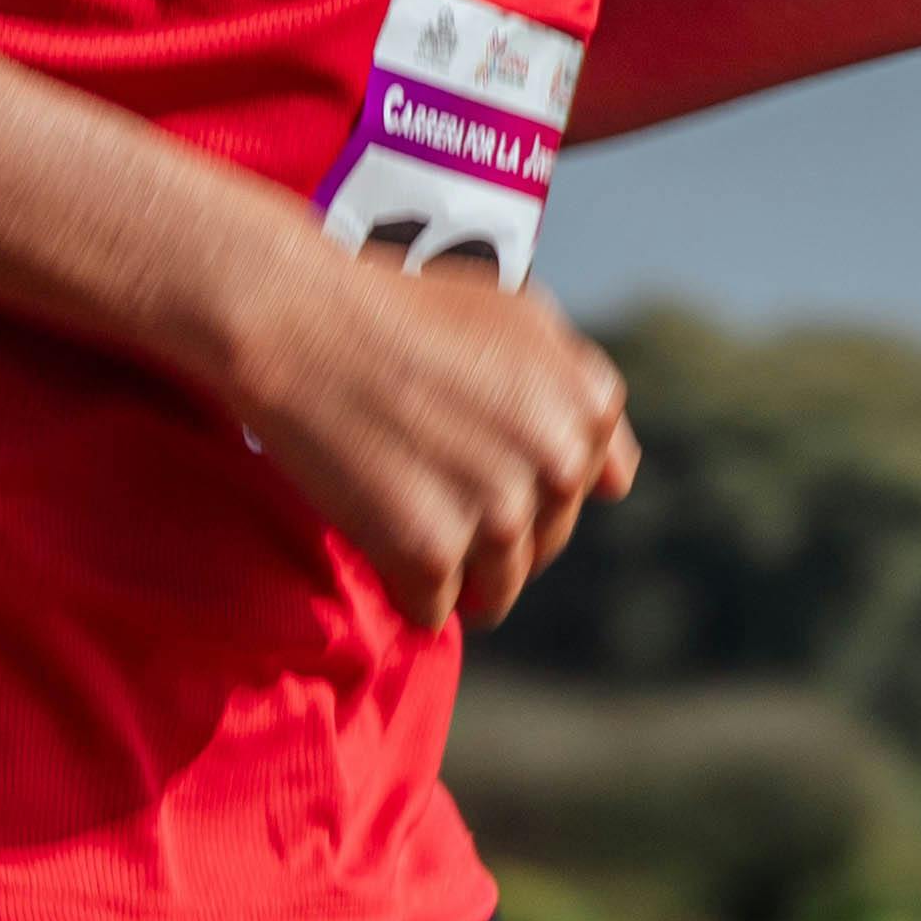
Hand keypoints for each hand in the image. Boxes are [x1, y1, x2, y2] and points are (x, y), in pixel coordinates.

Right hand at [227, 236, 641, 631]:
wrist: (301, 321)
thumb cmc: (402, 311)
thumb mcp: (520, 321)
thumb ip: (578, 392)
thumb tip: (619, 487)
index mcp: (588, 407)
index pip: (584, 484)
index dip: (526, 477)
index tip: (478, 460)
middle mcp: (560, 461)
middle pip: (542, 543)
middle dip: (495, 532)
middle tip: (431, 492)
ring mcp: (500, 511)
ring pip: (495, 588)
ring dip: (457, 574)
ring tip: (407, 526)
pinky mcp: (432, 552)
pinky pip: (432, 609)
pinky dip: (406, 592)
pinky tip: (379, 547)